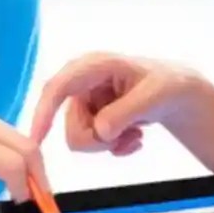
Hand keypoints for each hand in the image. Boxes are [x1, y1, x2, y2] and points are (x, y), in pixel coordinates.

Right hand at [29, 53, 203, 154]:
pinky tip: (134, 136)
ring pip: (81, 139)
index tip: (37, 139)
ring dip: (111, 143)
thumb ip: (125, 112)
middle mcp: (83, 84)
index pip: (58, 87)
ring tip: (135, 132)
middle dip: (99, 139)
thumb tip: (100, 130)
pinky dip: (115, 146)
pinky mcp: (91, 118)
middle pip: (72, 126)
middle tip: (128, 135)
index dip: (44, 111)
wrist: (176, 94)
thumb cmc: (166, 85)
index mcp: (93, 66)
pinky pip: (92, 144)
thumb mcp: (153, 96)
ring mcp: (86, 102)